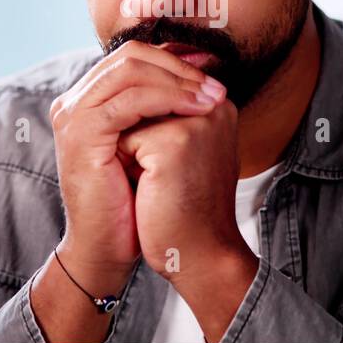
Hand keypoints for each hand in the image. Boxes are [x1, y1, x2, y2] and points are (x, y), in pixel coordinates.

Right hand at [49, 40, 226, 287]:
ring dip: (179, 81)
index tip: (212, 73)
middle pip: (130, 56)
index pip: (132, 56)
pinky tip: (195, 110)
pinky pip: (129, 100)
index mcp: (87, 99)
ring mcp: (73, 115)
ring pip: (131, 72)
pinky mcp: (81, 133)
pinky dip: (168, 99)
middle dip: (178, 67)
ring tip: (212, 97)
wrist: (107, 246)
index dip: (175, 60)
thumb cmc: (132, 200)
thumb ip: (162, 106)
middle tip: (214, 85)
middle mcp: (74, 101)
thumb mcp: (149, 143)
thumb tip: (200, 66)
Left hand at [120, 97, 247, 281]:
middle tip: (157, 175)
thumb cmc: (187, 207)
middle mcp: (212, 106)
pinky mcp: (175, 142)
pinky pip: (123, 137)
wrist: (198, 254)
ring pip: (130, 116)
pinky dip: (124, 164)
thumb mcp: (185, 152)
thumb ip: (169, 117)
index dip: (144, 127)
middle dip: (134, 134)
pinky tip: (149, 189)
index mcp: (218, 106)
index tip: (163, 164)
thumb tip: (130, 94)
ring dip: (128, 148)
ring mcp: (195, 122)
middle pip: (141, 96)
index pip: (156, 88)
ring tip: (154, 180)